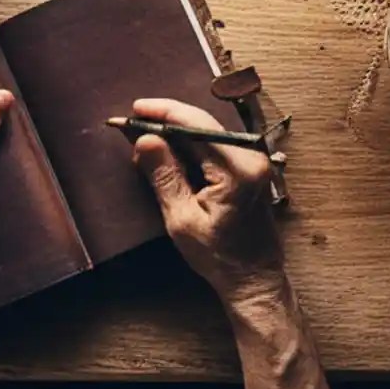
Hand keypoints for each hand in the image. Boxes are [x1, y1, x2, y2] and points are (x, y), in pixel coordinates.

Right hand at [131, 98, 283, 304]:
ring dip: (177, 132)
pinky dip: (190, 145)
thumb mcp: (181, 219)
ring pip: (208, 133)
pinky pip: (216, 145)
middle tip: (134, 121)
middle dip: (167, 120)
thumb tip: (144, 139)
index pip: (197, 126)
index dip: (164, 112)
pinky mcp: (251, 168)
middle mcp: (252, 157)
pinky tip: (169, 151)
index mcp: (238, 169)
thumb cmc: (219, 257)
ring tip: (145, 136)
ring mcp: (255, 161)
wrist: (254, 280)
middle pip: (203, 124)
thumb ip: (164, 175)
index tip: (136, 109)